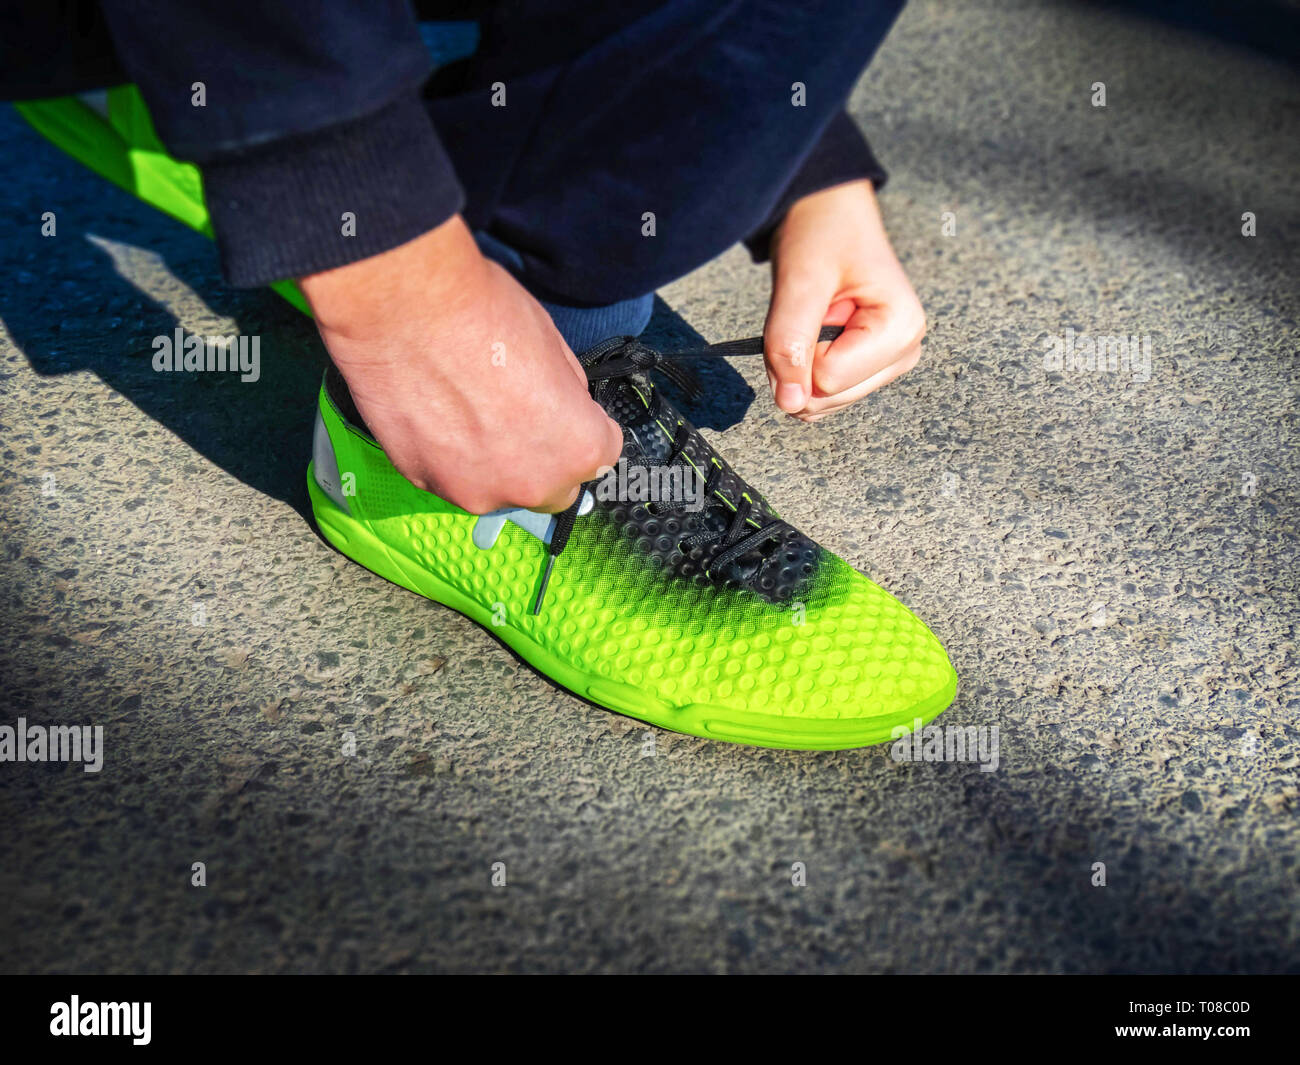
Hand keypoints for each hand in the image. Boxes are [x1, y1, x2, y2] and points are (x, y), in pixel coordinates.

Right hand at [299, 216, 622, 513]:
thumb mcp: (555, 347)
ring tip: (466, 411)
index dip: (582, 426)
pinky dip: (447, 456)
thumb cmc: (488, 314)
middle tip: (515, 415)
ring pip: (497, 489)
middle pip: (551, 488)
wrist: (406, 309)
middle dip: (542, 460)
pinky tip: (434, 414)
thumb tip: (563, 407)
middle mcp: (533, 485)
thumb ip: (567, 394)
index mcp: (579, 449)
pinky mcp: (426, 485)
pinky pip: (449, 478)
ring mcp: (476, 492)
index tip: (562, 407)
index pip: (600, 453)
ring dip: (492, 463)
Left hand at [764, 179, 925, 421]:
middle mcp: (904, 352)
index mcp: (902, 329)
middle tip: (806, 311)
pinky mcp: (870, 368)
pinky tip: (815, 332)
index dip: (799, 350)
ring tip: (814, 316)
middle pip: (828, 398)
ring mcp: (888, 363)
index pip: (828, 380)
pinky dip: (802, 370)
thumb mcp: (801, 281)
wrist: (827, 211)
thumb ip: (790, 344)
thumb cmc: (822, 232)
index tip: (809, 306)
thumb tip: (789, 405)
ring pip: (822, 402)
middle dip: (797, 364)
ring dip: (797, 365)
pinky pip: (823, 395)